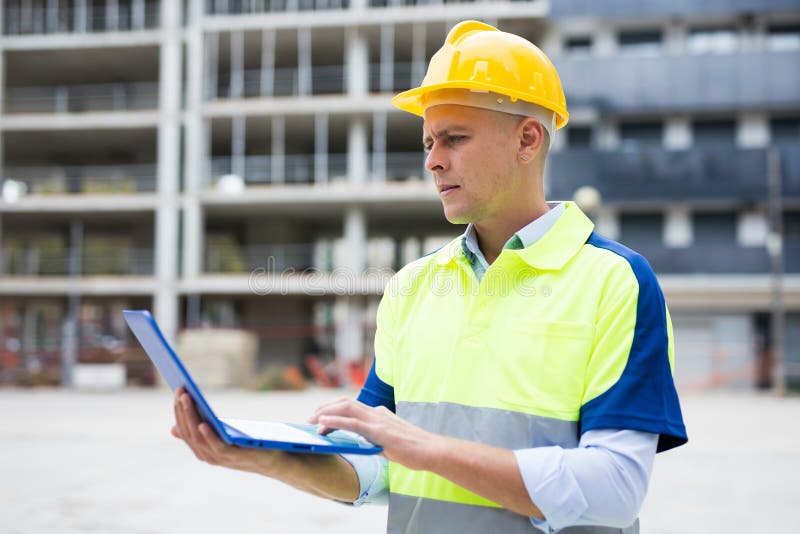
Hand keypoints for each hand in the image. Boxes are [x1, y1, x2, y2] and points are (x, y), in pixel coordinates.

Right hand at [171, 387, 281, 473]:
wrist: (277, 460)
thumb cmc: (248, 446)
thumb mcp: (222, 437)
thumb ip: (200, 432)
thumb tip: (173, 429)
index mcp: (205, 450)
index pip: (186, 431)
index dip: (180, 412)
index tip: (178, 391)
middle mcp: (210, 456)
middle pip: (190, 434)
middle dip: (183, 411)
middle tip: (181, 391)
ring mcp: (222, 459)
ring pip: (200, 440)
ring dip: (192, 418)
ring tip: (188, 399)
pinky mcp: (237, 458)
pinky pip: (218, 448)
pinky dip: (209, 437)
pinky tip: (203, 423)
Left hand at [309, 397, 440, 471]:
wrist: (430, 450)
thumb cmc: (413, 449)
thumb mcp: (389, 442)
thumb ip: (374, 439)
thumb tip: (358, 443)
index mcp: (379, 414)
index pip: (352, 407)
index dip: (334, 410)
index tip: (320, 418)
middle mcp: (376, 412)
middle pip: (345, 404)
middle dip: (325, 409)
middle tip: (310, 419)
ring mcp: (377, 420)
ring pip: (346, 409)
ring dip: (326, 413)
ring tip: (312, 421)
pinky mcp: (378, 430)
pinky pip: (352, 423)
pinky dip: (334, 421)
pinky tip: (322, 423)